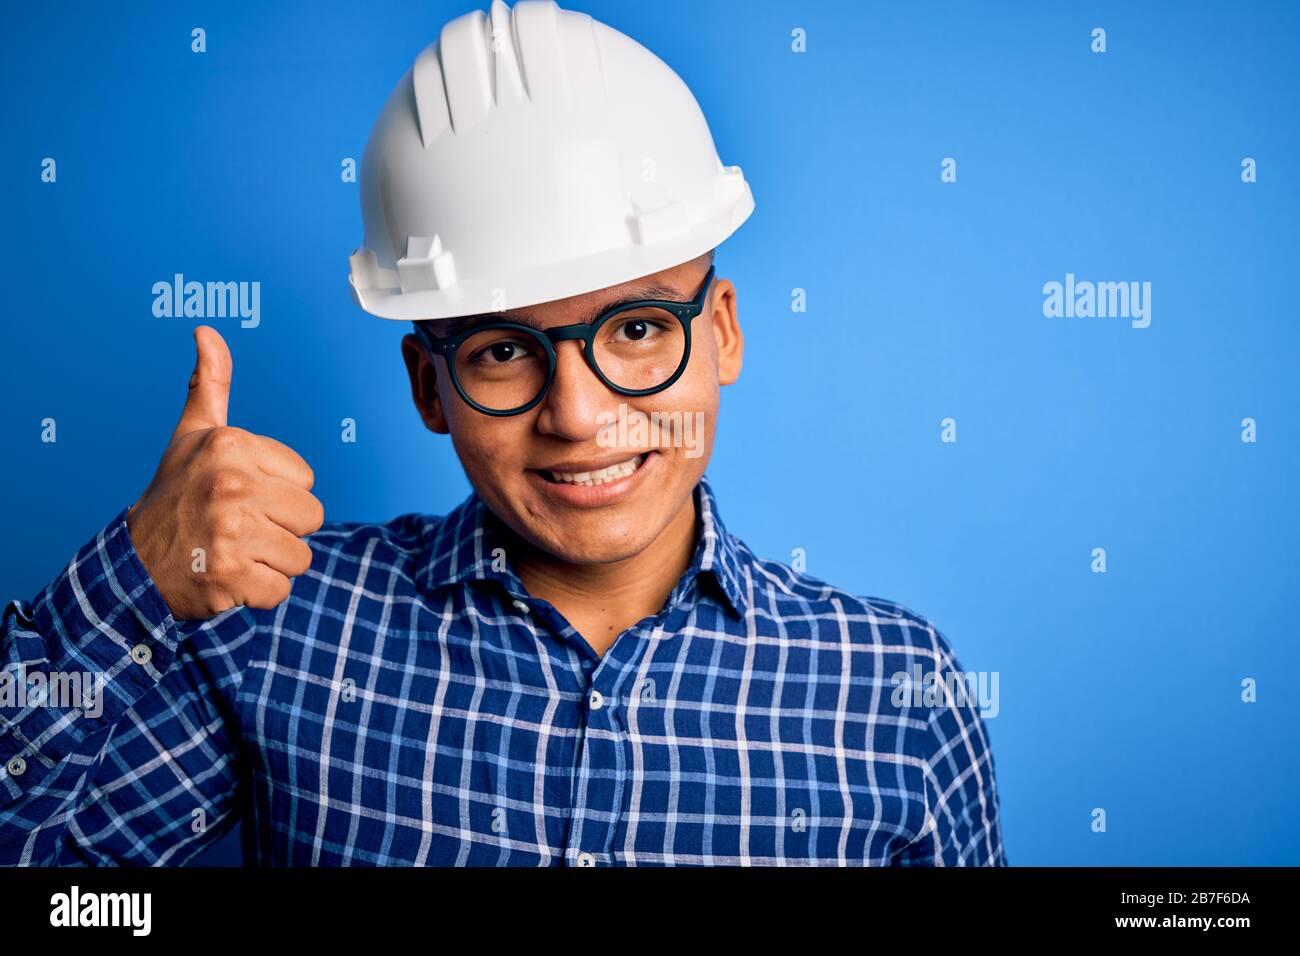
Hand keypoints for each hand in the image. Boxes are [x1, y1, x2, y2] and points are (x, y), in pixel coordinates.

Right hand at [127, 326, 324, 619]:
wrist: (132, 564)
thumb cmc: (175, 495)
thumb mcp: (192, 435)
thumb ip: (209, 384)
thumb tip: (207, 331)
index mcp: (231, 446)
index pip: (307, 480)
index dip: (278, 493)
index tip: (239, 495)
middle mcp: (231, 484)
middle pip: (311, 518)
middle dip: (281, 530)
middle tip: (238, 528)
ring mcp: (231, 532)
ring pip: (301, 556)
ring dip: (271, 563)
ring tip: (234, 552)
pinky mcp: (231, 577)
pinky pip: (281, 590)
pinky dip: (259, 593)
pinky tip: (228, 578)